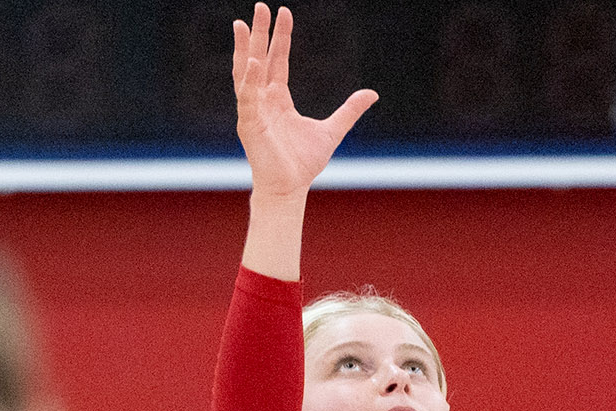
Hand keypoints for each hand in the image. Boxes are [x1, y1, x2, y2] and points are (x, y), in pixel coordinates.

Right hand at [234, 4, 376, 197]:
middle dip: (260, 33)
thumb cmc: (304, 163)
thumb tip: (372, 93)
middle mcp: (262, 100)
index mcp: (278, 99)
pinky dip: (249, 80)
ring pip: (245, 73)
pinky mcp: (249, 124)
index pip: (277, 60)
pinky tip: (253, 61)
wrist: (290, 188)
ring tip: (243, 24)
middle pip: (259, 58)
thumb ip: (349, 110)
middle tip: (261, 6)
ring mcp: (253, 111)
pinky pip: (247, 98)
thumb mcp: (332, 130)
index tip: (283, 12)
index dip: (280, 37)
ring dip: (244, 48)